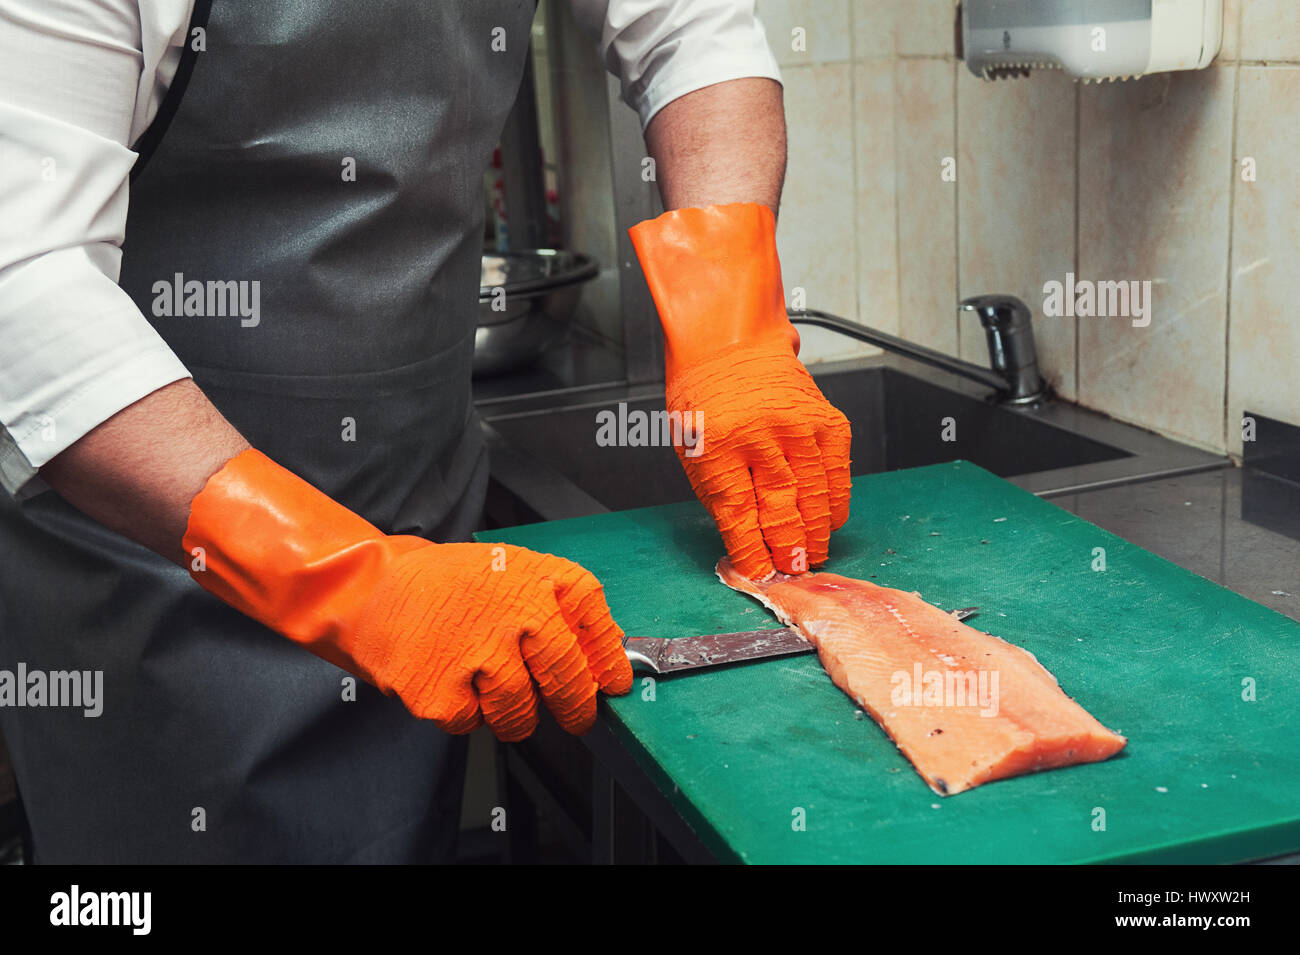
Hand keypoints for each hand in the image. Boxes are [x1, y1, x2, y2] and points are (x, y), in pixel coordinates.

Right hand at [350, 542, 631, 738]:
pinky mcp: (445, 694)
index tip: (615, 683)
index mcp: (536, 580)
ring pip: (523, 714)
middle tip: (574, 715)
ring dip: (513, 713)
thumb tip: (605, 662)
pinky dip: (466, 713)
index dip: (608, 660)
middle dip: (576, 708)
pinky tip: (450, 681)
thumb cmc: (447, 587)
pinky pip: (475, 724)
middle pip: (569, 681)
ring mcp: (480, 656)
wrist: (372, 590)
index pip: (595, 625)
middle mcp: (515, 614)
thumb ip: (559, 611)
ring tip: (487, 683)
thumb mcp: (511, 574)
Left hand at [630, 202, 852, 578]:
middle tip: (794, 572)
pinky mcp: (827, 421)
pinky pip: (837, 472)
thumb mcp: (693, 451)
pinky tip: (829, 521)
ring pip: (815, 494)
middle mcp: (761, 432)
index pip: (740, 512)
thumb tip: (749, 547)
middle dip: (789, 548)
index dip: (753, 550)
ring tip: (813, 556)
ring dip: (816, 532)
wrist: (729, 345)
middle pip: (783, 506)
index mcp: (717, 442)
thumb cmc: (705, 401)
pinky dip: (836, 502)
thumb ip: (721, 498)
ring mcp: (799, 425)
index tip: (760, 574)